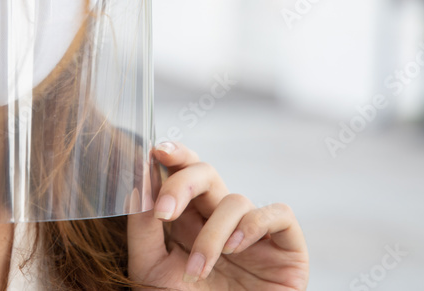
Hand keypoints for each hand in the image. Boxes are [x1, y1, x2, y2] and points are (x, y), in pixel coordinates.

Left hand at [127, 142, 308, 289]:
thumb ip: (143, 231)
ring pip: (235, 200)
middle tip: (162, 211)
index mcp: (189, 221)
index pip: (183, 174)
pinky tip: (237, 248)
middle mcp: (220, 220)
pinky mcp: (286, 245)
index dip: (175, 155)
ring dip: (212, 234)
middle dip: (182, 183)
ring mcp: (253, 232)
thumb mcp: (152, 272)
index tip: (156, 150)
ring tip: (198, 270)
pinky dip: (255, 224)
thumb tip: (138, 187)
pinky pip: (278, 213)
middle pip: (207, 173)